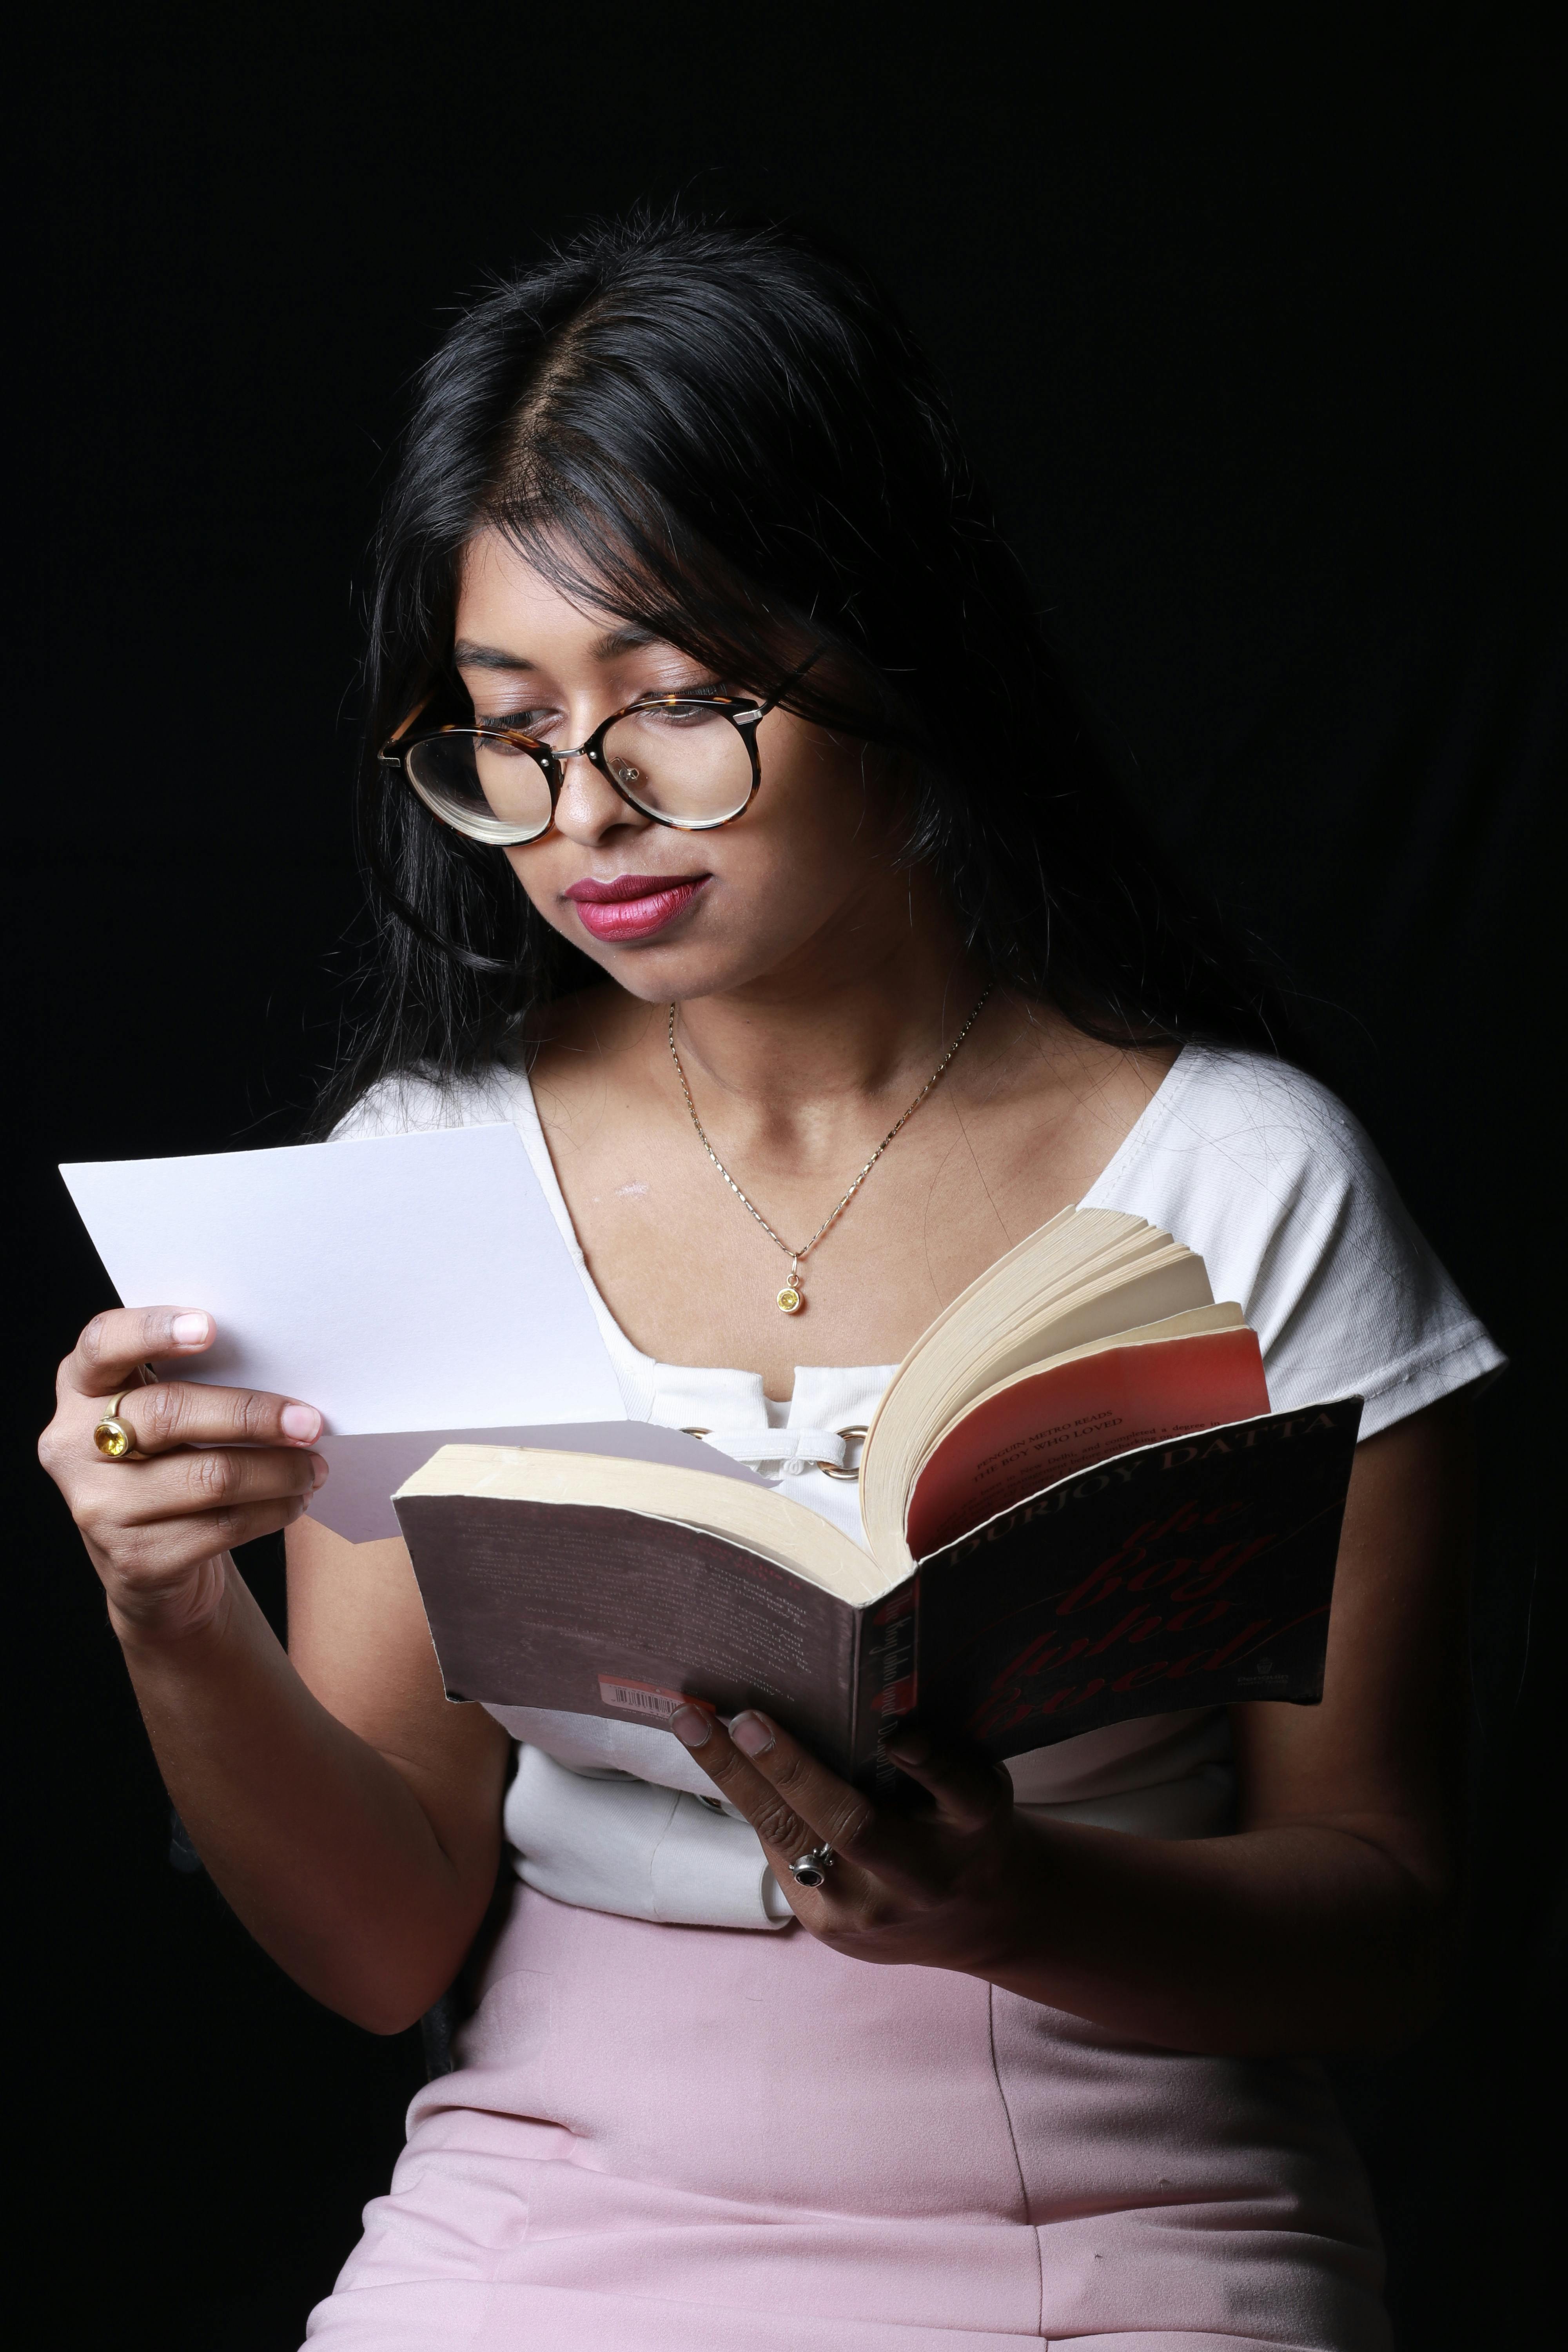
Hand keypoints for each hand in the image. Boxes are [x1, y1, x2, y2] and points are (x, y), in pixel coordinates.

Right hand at [38, 1306, 326, 1645]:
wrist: (149, 1563)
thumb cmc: (168, 1463)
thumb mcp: (162, 1415)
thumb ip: (193, 1383)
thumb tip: (287, 1370)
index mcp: (80, 1390)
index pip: (102, 1345)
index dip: (151, 1331)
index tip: (211, 1327)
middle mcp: (73, 1446)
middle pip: (170, 1413)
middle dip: (254, 1414)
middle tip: (310, 1421)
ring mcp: (99, 1506)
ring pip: (209, 1477)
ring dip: (279, 1471)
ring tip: (313, 1466)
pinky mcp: (135, 1558)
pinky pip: (222, 1526)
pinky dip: (273, 1510)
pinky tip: (295, 1502)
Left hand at [670, 1704, 1041, 1975]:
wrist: (973, 1921)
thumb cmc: (967, 1825)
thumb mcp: (977, 1785)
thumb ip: (940, 1758)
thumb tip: (873, 1705)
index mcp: (976, 1828)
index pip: (961, 1794)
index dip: (933, 1765)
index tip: (900, 1737)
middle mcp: (921, 1878)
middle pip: (852, 1826)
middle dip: (792, 1770)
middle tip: (744, 1719)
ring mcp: (867, 1912)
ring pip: (792, 1840)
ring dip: (735, 1778)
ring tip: (691, 1723)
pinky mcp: (825, 1927)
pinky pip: (782, 1853)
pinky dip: (753, 1801)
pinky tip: (720, 1756)